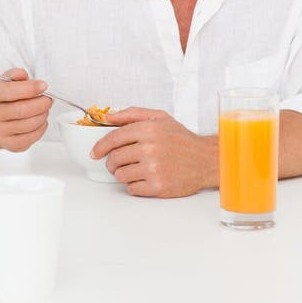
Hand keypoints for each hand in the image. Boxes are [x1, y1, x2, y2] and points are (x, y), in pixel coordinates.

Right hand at [0, 68, 51, 151]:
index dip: (29, 88)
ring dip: (42, 115)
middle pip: (21, 110)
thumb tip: (22, 75)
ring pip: (28, 125)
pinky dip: (41, 129)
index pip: (9, 91)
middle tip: (48, 99)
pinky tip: (40, 120)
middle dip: (40, 103)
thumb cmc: (6, 96)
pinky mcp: (8, 143)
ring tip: (44, 109)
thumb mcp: (7, 80)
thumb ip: (15, 74)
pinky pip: (30, 138)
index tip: (43, 85)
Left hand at [90, 107, 217, 197]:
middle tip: (115, 163)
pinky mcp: (159, 186)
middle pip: (114, 159)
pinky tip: (143, 179)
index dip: (100, 146)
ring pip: (121, 175)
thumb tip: (108, 117)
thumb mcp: (160, 117)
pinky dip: (134, 185)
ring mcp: (154, 169)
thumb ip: (132, 114)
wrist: (206, 160)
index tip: (95, 152)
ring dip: (122, 174)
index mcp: (149, 129)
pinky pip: (132, 189)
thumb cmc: (182, 140)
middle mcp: (150, 148)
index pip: (113, 138)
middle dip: (111, 162)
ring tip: (134, 170)